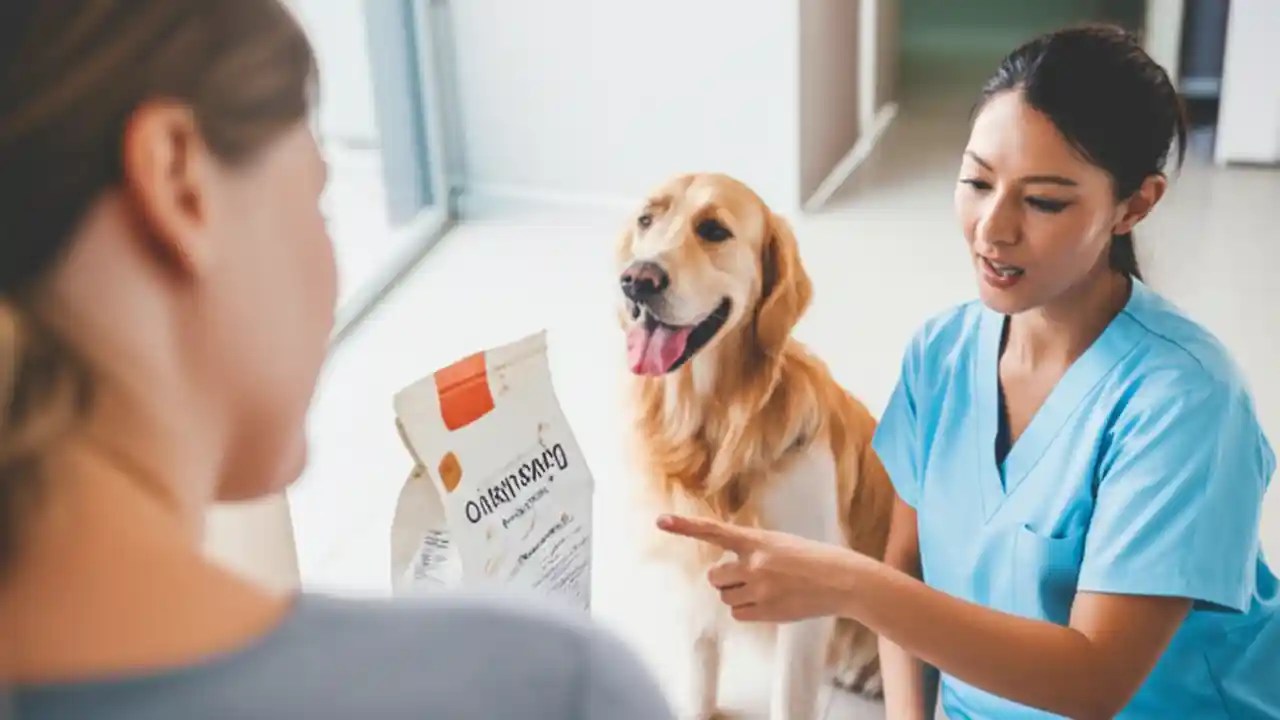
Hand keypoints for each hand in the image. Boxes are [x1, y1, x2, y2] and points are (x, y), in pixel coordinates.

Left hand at [656, 514, 866, 622]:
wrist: (843, 580)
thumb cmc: (814, 559)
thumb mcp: (781, 544)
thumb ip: (753, 552)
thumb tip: (729, 575)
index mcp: (757, 540)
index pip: (714, 531)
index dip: (685, 527)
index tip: (659, 521)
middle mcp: (754, 564)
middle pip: (714, 577)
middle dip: (725, 579)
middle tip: (748, 577)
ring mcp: (759, 589)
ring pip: (726, 597)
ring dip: (738, 595)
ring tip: (767, 589)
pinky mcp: (766, 612)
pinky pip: (739, 614)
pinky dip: (749, 611)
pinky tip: (771, 602)